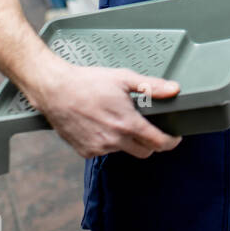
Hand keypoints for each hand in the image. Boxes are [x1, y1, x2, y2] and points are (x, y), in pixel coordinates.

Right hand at [27, 61, 182, 158]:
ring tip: (118, 120)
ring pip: (124, 151)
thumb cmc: (88, 82)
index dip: (171, 141)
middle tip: (149, 129)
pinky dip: (108, 142)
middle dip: (151, 143)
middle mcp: (114, 140)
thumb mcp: (123, 78)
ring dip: (127, 141)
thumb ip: (152, 86)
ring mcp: (99, 148)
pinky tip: (101, 126)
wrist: (55, 90)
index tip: (174, 138)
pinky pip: (104, 152)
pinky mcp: (85, 151)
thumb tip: (174, 89)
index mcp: (127, 123)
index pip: (158, 142)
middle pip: (144, 152)